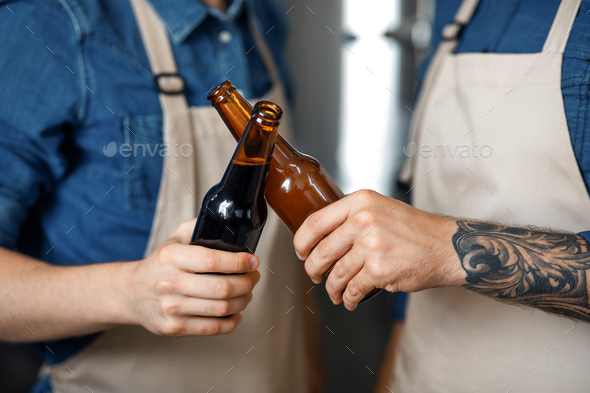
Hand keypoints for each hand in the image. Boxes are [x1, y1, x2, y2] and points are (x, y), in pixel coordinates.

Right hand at [124, 219, 259, 336]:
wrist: (130, 293)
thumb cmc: (159, 264)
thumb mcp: (173, 239)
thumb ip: (196, 227)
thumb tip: (225, 223)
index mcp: (171, 258)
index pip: (213, 261)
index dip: (239, 262)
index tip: (253, 261)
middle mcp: (170, 283)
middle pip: (223, 288)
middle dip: (247, 282)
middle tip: (253, 277)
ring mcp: (172, 308)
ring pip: (222, 309)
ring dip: (243, 300)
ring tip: (247, 292)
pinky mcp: (174, 328)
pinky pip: (213, 328)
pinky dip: (232, 321)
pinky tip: (235, 312)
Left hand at [293, 190, 463, 310]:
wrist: (446, 245)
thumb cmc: (414, 229)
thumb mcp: (380, 208)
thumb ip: (352, 217)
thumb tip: (321, 237)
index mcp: (360, 202)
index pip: (315, 222)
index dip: (301, 242)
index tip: (300, 251)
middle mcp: (363, 221)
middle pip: (321, 252)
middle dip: (313, 269)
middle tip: (315, 275)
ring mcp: (371, 246)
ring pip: (335, 274)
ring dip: (331, 288)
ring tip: (335, 292)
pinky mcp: (380, 270)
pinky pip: (352, 289)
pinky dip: (348, 299)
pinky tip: (349, 300)